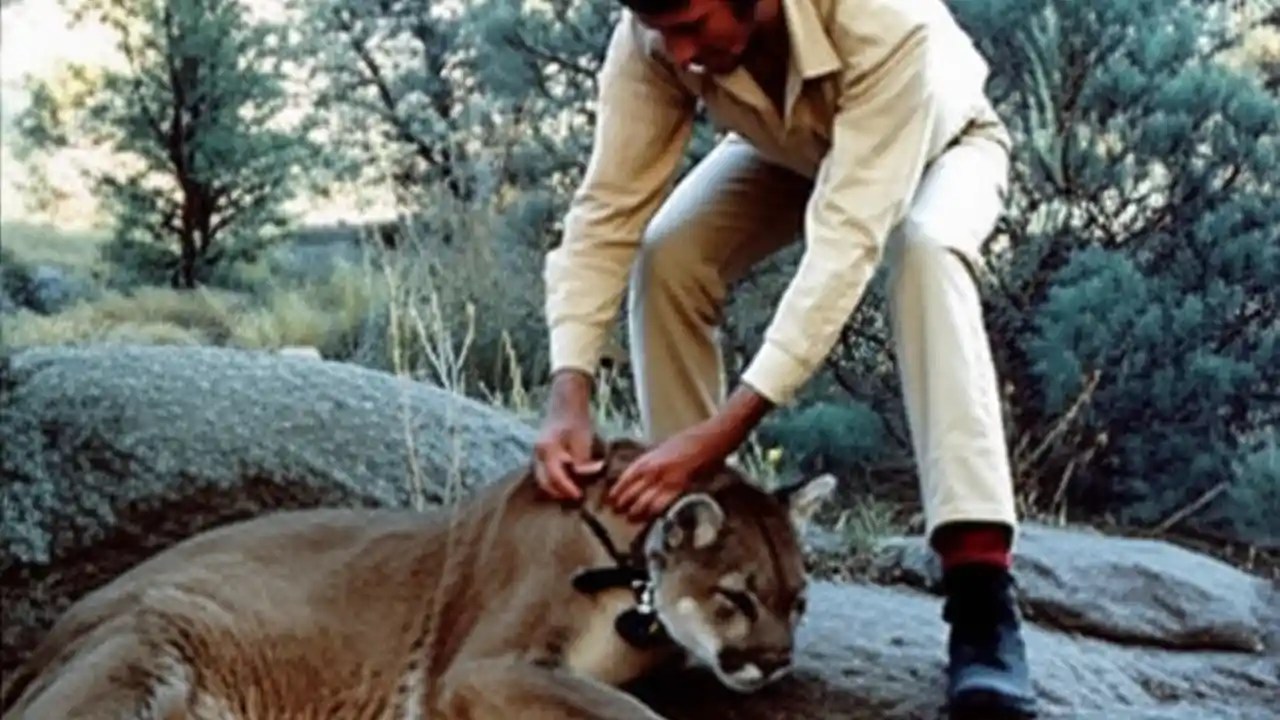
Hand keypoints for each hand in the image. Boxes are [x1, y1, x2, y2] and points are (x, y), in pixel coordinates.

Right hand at [533, 370, 602, 500]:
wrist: (567, 401)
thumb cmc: (576, 419)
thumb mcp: (582, 440)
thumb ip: (582, 462)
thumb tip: (585, 477)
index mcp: (546, 450)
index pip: (555, 477)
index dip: (567, 489)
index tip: (580, 496)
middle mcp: (537, 453)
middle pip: (544, 481)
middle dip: (559, 492)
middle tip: (575, 497)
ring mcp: (537, 452)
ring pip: (542, 477)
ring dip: (555, 486)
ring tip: (572, 491)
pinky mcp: (541, 452)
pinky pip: (544, 471)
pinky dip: (553, 478)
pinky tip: (567, 480)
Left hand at [606, 421, 729, 520]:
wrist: (709, 438)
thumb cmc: (688, 441)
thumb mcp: (661, 450)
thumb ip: (649, 464)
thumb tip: (639, 478)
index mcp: (646, 459)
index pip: (623, 480)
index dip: (615, 493)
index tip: (609, 502)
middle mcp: (652, 470)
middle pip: (630, 494)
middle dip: (621, 507)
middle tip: (616, 515)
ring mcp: (665, 480)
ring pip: (642, 504)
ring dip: (634, 514)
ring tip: (631, 520)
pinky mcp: (679, 489)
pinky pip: (661, 506)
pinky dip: (652, 514)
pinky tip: (648, 519)